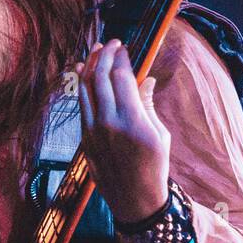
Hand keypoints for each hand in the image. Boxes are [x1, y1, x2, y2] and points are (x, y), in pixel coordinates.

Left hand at [75, 39, 170, 224]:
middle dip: (104, 55)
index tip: (124, 46)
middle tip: (111, 43)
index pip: (121, 76)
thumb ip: (147, 104)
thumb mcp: (159, 134)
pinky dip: (82, 87)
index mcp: (131, 119)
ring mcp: (93, 131)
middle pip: (100, 78)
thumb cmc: (154, 166)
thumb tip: (144, 79)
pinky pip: (82, 105)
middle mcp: (108, 122)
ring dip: (90, 67)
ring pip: (86, 89)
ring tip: (95, 52)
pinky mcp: (85, 138)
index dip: (120, 57)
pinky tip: (84, 74)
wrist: (134, 199)